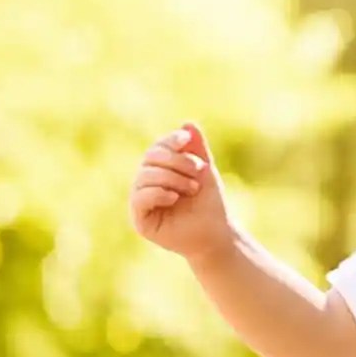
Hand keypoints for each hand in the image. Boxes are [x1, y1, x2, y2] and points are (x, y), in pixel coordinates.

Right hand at [129, 123, 232, 261]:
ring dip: (173, 178)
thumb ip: (196, 149)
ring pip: (145, 176)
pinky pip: (140, 197)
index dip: (169, 140)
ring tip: (192, 188)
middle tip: (199, 171)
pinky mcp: (139, 219)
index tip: (186, 139)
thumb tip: (187, 123)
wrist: (216, 233)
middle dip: (177, 160)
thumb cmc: (210, 203)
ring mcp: (140, 201)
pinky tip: (175, 197)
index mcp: (159, 171)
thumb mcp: (204, 171)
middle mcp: (146, 184)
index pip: (157, 148)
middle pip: (150, 158)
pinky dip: (158, 192)